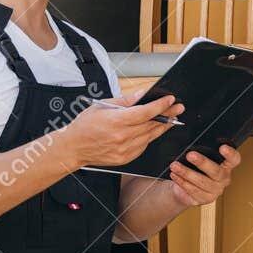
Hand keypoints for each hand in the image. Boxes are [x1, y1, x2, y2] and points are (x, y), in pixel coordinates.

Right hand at [61, 87, 183, 167]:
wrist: (73, 148)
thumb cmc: (85, 126)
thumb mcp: (102, 106)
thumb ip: (125, 101)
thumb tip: (143, 94)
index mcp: (116, 122)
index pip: (146, 112)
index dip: (160, 106)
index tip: (170, 100)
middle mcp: (122, 137)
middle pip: (152, 124)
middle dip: (168, 114)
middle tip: (178, 107)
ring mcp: (125, 150)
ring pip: (151, 136)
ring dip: (163, 126)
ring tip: (172, 117)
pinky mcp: (126, 158)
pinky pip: (144, 145)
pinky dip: (150, 136)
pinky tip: (154, 129)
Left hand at [166, 143, 241, 207]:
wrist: (184, 187)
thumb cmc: (194, 168)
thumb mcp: (199, 158)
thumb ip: (200, 151)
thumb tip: (191, 143)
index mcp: (227, 166)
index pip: (234, 159)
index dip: (230, 154)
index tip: (222, 147)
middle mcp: (224, 179)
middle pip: (217, 172)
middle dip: (202, 162)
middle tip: (190, 155)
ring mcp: (215, 190)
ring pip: (202, 182)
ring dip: (186, 173)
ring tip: (175, 166)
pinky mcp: (205, 199)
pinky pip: (193, 191)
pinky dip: (182, 182)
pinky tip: (175, 175)